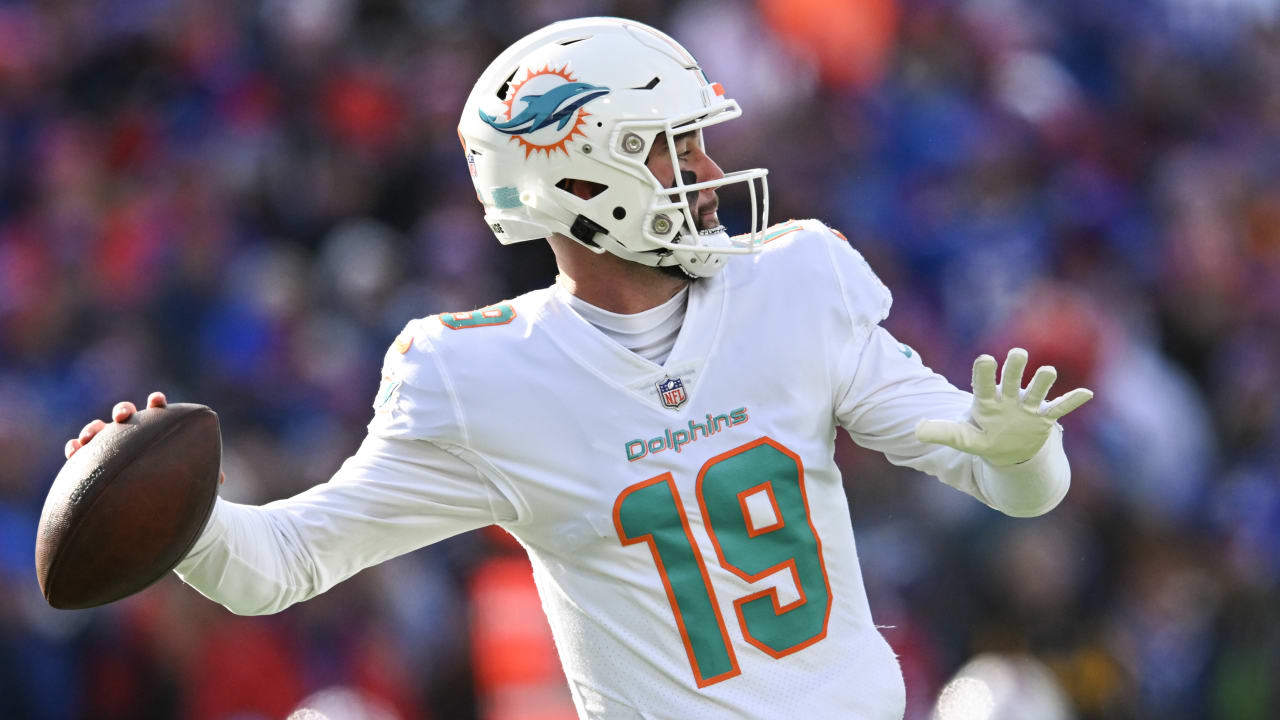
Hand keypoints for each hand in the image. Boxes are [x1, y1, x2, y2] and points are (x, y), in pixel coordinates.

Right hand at [64, 392, 224, 483]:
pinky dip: (76, 448)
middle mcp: (134, 436)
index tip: (157, 401)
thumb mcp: (194, 483)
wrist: (158, 511)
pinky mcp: (94, 464)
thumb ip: (205, 475)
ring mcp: (112, 448)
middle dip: (123, 410)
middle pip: (126, 415)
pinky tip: (74, 450)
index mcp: (158, 433)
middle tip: (123, 415)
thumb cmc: (179, 490)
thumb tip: (221, 477)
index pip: (158, 412)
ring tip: (90, 435)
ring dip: (94, 428)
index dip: (157, 403)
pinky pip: (82, 454)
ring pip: (100, 431)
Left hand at [915, 348, 1093, 465]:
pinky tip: (1086, 393)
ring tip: (1047, 371)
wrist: (1009, 451)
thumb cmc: (984, 438)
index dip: (984, 372)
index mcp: (986, 400)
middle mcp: (1009, 397)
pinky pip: (1060, 407)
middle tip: (1017, 353)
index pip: (983, 383)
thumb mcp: (962, 439)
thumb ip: (942, 432)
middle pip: (1011, 378)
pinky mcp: (1045, 417)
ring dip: (1043, 381)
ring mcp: (1028, 406)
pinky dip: (1071, 400)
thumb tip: (916, 430)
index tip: (985, 359)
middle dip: (1014, 367)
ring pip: (1037, 389)